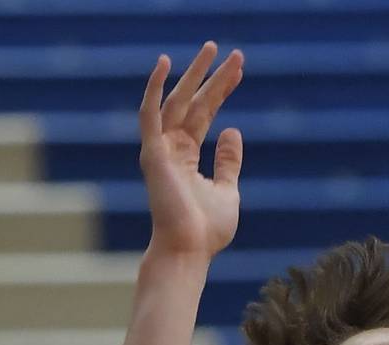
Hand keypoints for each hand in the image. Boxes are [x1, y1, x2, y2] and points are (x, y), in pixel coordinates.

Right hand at [139, 43, 244, 262]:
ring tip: (212, 49)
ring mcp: (160, 149)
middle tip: (233, 53)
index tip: (238, 70)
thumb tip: (232, 131)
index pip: (204, 114)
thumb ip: (228, 161)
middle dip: (212, 76)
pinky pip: (150, 113)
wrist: (189, 251)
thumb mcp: (227, 191)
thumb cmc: (207, 230)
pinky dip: (154, 88)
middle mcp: (171, 148)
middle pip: (194, 102)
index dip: (221, 90)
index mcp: (186, 156)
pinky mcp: (153, 153)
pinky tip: (165, 63)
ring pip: (177, 100)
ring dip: (193, 74)